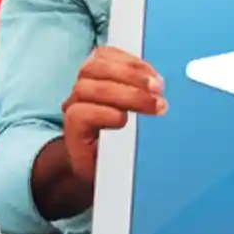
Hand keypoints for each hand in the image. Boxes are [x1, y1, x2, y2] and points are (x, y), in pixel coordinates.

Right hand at [62, 47, 166, 184]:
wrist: (106, 178)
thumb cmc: (125, 141)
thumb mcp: (138, 111)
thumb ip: (144, 91)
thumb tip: (162, 83)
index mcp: (96, 79)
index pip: (104, 55)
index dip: (130, 61)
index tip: (155, 75)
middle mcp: (81, 92)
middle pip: (94, 67)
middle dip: (130, 75)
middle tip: (158, 90)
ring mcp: (73, 111)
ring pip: (87, 88)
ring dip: (125, 94)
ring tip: (151, 107)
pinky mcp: (71, 133)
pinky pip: (80, 113)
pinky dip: (106, 113)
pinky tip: (123, 121)